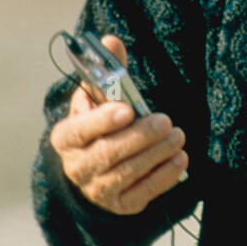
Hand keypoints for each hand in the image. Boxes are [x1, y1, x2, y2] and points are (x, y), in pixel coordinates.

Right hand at [50, 34, 188, 214]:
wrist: (100, 169)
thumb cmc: (102, 124)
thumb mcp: (100, 98)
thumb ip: (107, 69)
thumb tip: (111, 40)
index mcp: (67, 137)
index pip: (79, 130)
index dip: (102, 120)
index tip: (127, 110)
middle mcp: (78, 167)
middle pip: (107, 153)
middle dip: (139, 137)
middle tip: (165, 121)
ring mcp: (98, 190)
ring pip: (127, 173)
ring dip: (156, 154)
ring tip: (178, 136)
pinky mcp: (121, 204)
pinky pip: (143, 192)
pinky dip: (164, 176)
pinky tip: (180, 159)